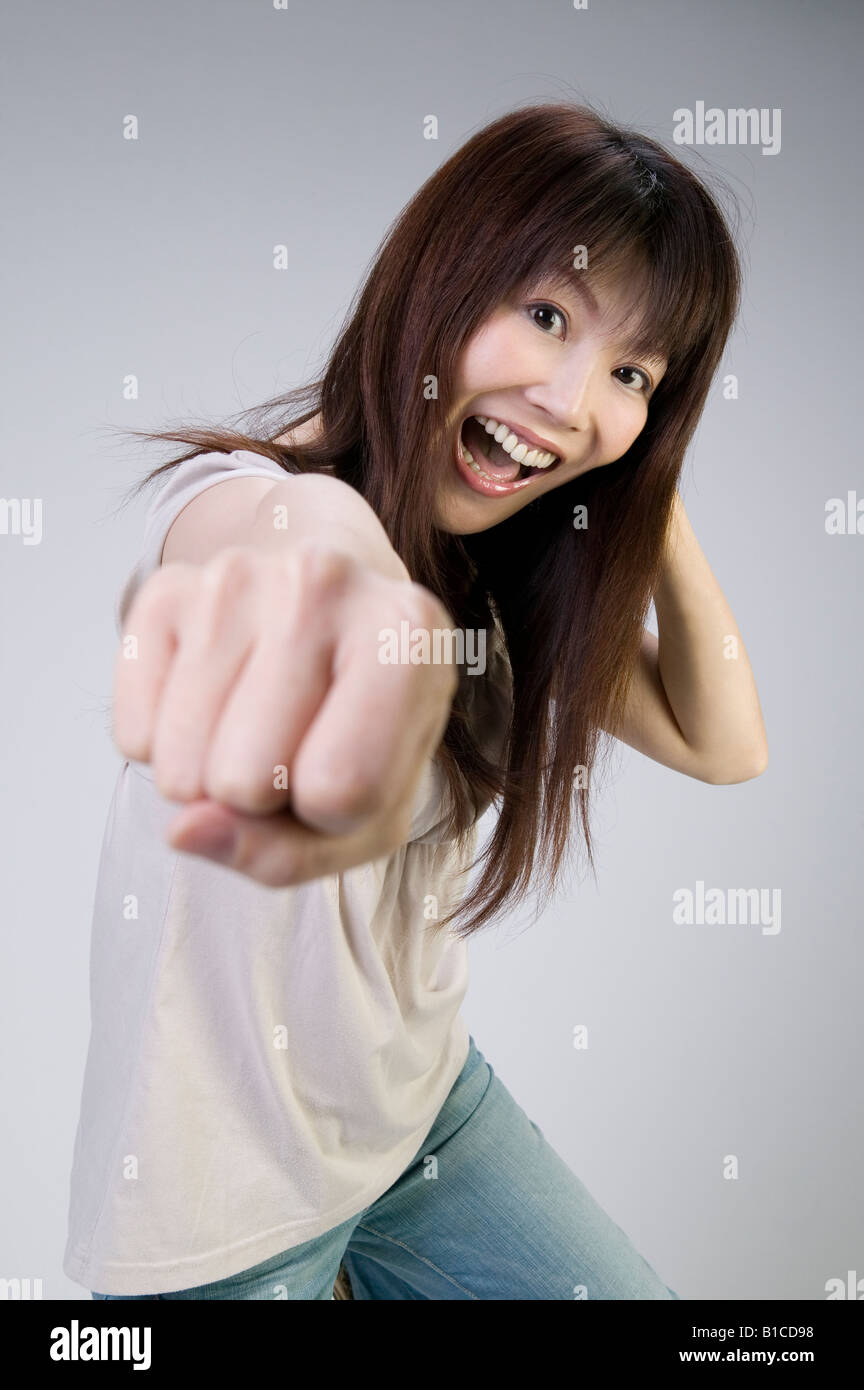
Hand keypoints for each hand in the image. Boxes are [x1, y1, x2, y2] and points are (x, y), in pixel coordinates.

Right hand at [112, 543, 458, 884]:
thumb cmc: (360, 727)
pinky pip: (135, 735)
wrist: (332, 618)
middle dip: (260, 796)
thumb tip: (186, 827)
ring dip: (207, 777)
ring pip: (184, 766)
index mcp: (407, 634)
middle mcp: (326, 583)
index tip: (343, 766)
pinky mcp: (167, 589)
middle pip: (248, 780)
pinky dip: (164, 747)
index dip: (331, 813)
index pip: (341, 789)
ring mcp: (238, 576)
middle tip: (289, 746)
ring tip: (253, 727)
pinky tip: (210, 704)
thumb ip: (291, 854)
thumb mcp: (370, 814)